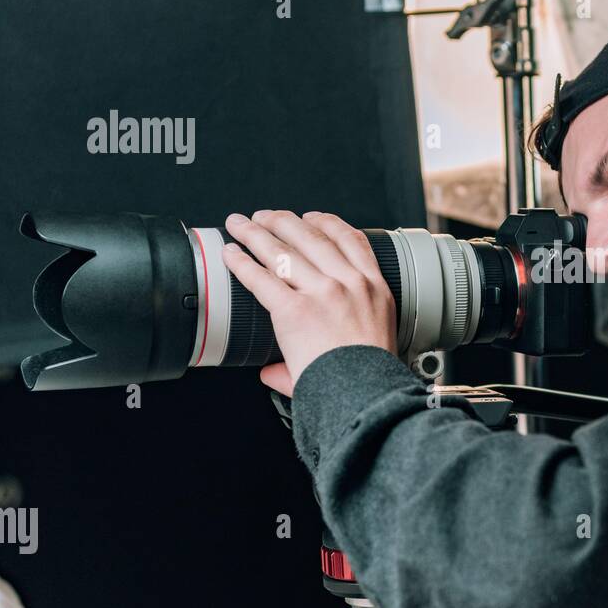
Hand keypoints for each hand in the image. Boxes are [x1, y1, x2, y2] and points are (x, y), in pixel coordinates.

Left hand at [221, 210, 396, 396]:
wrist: (368, 392)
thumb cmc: (372, 376)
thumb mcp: (376, 343)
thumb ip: (333, 344)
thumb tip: (278, 369)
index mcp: (374, 287)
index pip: (351, 240)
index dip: (327, 222)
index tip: (313, 217)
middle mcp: (349, 283)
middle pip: (311, 236)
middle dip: (284, 221)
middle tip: (266, 216)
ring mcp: (322, 293)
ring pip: (283, 251)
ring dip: (257, 232)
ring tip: (241, 224)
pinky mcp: (295, 309)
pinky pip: (261, 278)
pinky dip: (242, 262)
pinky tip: (231, 253)